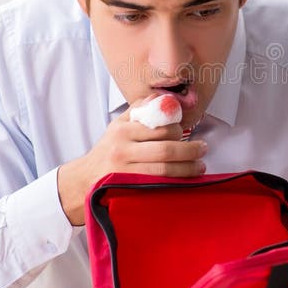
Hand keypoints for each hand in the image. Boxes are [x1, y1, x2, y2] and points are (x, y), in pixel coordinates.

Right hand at [57, 110, 206, 225]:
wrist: (85, 178)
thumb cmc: (107, 150)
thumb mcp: (118, 125)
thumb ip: (139, 110)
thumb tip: (161, 98)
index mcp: (122, 131)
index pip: (158, 128)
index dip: (177, 130)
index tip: (186, 131)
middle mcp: (123, 151)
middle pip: (164, 149)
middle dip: (188, 150)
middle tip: (202, 148)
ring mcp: (125, 172)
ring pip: (163, 170)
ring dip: (187, 168)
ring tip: (200, 166)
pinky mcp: (128, 189)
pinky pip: (158, 185)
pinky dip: (175, 183)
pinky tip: (187, 180)